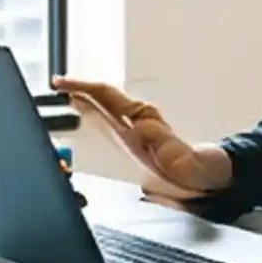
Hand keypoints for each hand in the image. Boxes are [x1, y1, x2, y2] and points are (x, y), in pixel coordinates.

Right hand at [53, 77, 232, 195]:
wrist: (204, 178)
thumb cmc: (195, 171)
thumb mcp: (184, 162)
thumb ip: (166, 147)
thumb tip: (139, 128)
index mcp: (144, 120)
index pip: (108, 96)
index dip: (84, 88)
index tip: (64, 84)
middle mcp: (137, 120)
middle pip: (103, 96)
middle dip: (79, 88)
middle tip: (57, 83)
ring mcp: (133, 129)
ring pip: (104, 106)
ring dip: (83, 98)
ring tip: (65, 94)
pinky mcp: (133, 139)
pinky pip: (107, 120)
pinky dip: (91, 113)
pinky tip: (83, 114)